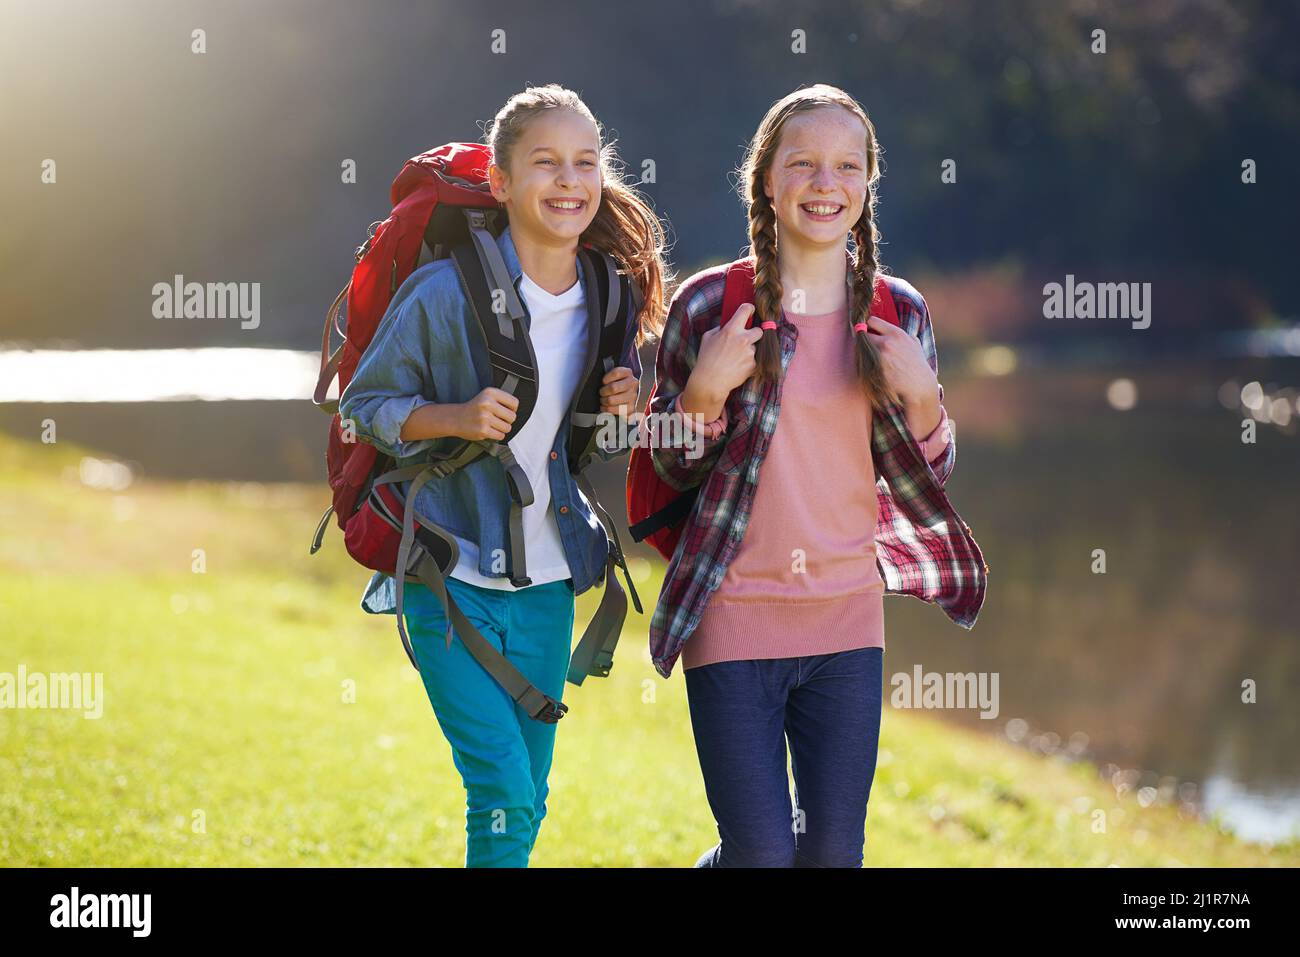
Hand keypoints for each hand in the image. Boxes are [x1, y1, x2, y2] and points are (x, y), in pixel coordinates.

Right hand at [454, 387, 517, 440]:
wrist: (456, 418)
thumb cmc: (474, 408)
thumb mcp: (486, 396)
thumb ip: (502, 400)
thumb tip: (517, 411)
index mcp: (490, 393)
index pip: (514, 403)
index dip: (513, 409)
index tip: (506, 410)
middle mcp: (487, 404)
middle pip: (512, 417)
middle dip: (508, 420)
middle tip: (498, 419)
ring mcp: (485, 418)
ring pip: (507, 428)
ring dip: (502, 429)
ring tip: (493, 425)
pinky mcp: (483, 430)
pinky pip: (500, 436)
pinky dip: (497, 435)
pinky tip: (489, 430)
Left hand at [599, 366, 638, 413]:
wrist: (626, 393)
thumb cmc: (616, 383)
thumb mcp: (613, 375)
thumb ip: (607, 375)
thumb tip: (597, 380)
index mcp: (627, 373)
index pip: (616, 373)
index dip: (606, 378)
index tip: (603, 381)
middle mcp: (632, 384)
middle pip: (613, 388)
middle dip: (603, 391)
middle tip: (602, 392)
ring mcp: (633, 396)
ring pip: (611, 400)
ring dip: (604, 401)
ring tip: (603, 400)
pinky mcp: (630, 408)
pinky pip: (613, 410)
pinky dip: (606, 409)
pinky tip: (606, 406)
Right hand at [682, 303, 763, 418]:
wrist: (710, 382)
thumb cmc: (706, 359)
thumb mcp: (707, 338)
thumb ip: (720, 328)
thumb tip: (727, 325)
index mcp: (731, 330)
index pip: (746, 310)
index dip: (749, 309)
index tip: (750, 311)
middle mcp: (743, 339)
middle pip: (759, 330)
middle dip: (754, 334)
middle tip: (745, 340)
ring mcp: (750, 353)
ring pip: (755, 348)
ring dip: (748, 351)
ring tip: (735, 359)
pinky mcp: (753, 365)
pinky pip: (754, 360)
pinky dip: (748, 363)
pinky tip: (737, 367)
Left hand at [864, 315, 938, 407]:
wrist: (920, 384)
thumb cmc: (917, 363)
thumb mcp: (913, 343)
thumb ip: (901, 334)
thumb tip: (888, 329)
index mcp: (896, 334)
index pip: (871, 321)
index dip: (869, 325)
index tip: (869, 330)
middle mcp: (887, 343)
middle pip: (863, 336)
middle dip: (864, 340)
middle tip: (867, 345)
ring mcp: (880, 358)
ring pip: (861, 351)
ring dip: (863, 353)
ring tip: (870, 358)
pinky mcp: (876, 372)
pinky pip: (863, 365)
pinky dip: (865, 365)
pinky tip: (872, 369)